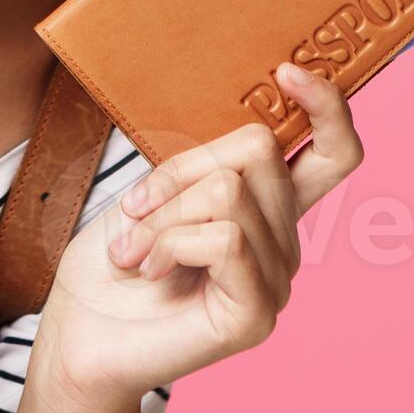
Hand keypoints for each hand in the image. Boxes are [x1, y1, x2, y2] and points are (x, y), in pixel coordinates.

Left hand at [27, 65, 365, 412]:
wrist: (77, 341)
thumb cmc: (113, 265)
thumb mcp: (156, 192)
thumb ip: (206, 164)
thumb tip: (251, 129)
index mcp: (268, 207)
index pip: (335, 151)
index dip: (327, 106)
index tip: (287, 71)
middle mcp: (285, 240)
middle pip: (259, 149)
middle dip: (181, 169)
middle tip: (135, 211)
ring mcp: (278, 279)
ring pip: (230, 192)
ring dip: (162, 215)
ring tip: (134, 251)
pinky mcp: (257, 314)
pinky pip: (224, 239)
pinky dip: (170, 243)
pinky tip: (149, 270)